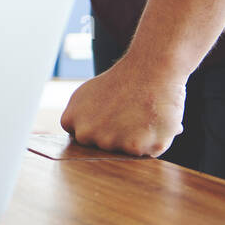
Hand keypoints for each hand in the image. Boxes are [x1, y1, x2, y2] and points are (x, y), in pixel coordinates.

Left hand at [59, 57, 186, 156]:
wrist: (150, 70)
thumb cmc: (122, 81)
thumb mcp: (86, 95)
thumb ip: (80, 117)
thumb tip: (80, 136)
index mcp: (70, 120)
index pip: (84, 138)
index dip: (101, 127)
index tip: (111, 115)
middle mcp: (86, 134)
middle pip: (103, 147)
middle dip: (116, 135)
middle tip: (128, 115)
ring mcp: (109, 142)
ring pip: (124, 152)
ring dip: (136, 140)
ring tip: (141, 116)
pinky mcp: (134, 148)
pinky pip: (145, 154)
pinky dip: (153, 142)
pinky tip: (152, 123)